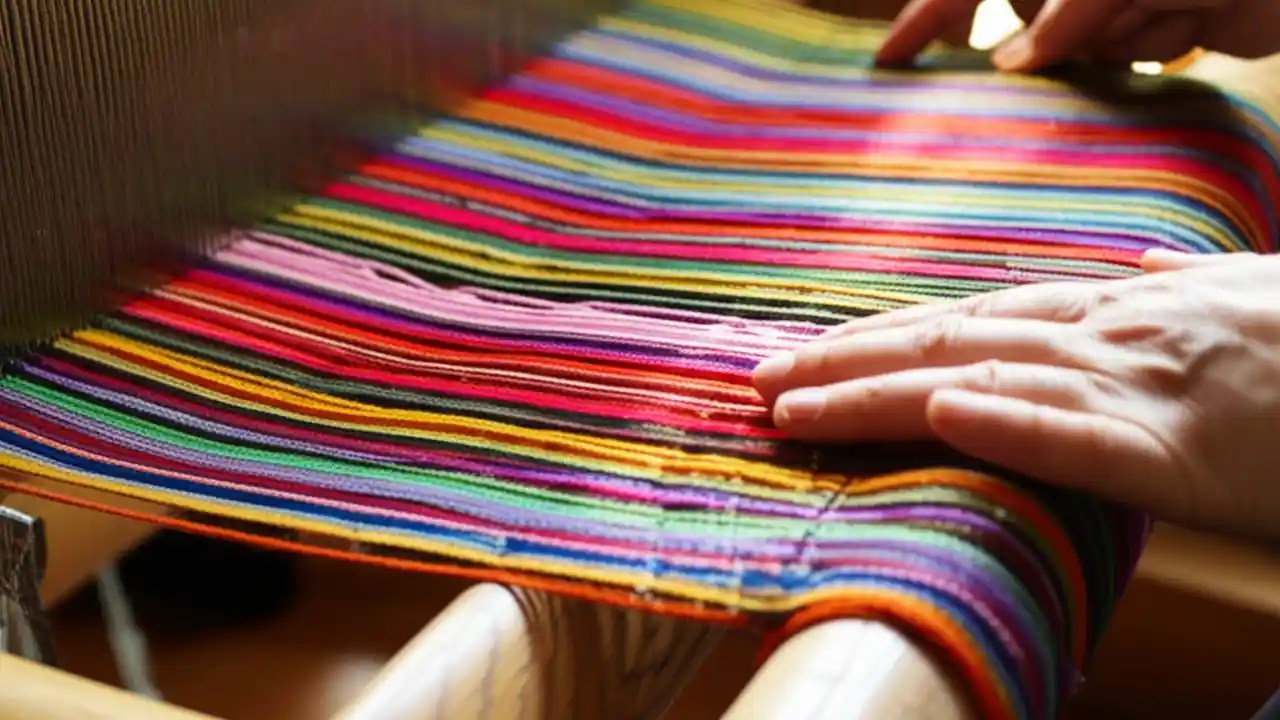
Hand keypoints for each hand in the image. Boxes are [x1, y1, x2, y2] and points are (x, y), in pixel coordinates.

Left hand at [754, 250, 1279, 539]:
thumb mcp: (1236, 303)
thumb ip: (1165, 294)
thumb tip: (1123, 278)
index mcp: (1116, 309)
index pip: (970, 317)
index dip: (879, 335)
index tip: (807, 355)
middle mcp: (1112, 333)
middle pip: (951, 340)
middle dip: (845, 361)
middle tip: (755, 383)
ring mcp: (1146, 383)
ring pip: (986, 380)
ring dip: (881, 393)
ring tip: (792, 410)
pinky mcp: (1191, 452)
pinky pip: (1088, 437)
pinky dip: (1015, 423)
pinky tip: (946, 415)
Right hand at [876, 0, 1279, 71]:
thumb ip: (1059, 16)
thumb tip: (1010, 63)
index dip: (926, 17)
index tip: (889, 61)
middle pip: (1021, 16)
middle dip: (1046, 37)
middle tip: (1058, 48)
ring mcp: (1112, 0)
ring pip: (1069, 47)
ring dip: (1110, 45)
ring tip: (1156, 24)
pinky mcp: (1152, 26)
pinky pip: (1116, 61)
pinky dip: (1143, 55)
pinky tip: (1176, 35)